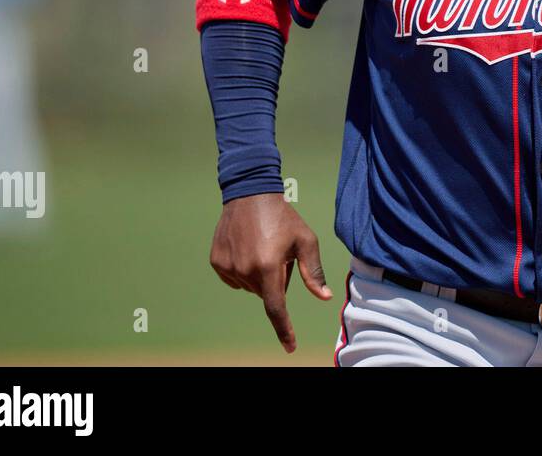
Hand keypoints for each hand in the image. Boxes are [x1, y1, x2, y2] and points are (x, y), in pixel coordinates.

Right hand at [209, 193, 332, 352]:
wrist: (250, 194)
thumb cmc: (283, 217)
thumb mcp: (305, 241)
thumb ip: (313, 272)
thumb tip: (324, 297)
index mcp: (268, 267)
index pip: (276, 308)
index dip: (284, 329)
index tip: (289, 346)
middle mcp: (245, 271)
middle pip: (265, 293)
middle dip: (276, 280)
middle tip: (280, 254)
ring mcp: (228, 267)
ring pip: (250, 287)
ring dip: (259, 276)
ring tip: (263, 247)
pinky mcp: (217, 262)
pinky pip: (234, 279)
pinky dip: (244, 271)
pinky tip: (249, 249)